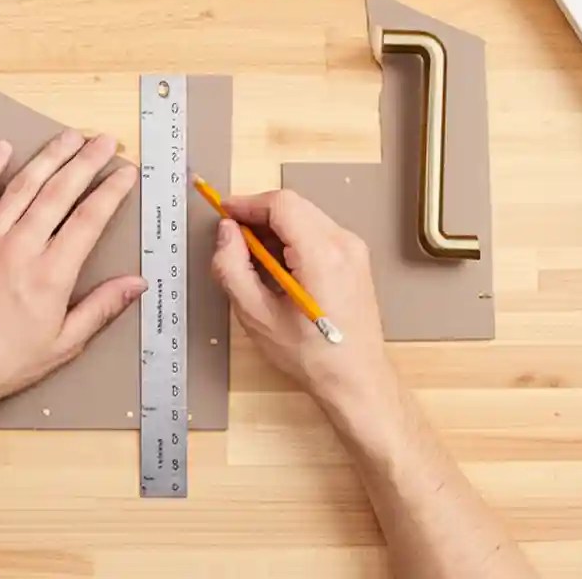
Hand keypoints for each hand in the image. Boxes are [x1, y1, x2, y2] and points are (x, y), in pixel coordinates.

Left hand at [0, 130, 143, 431]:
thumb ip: (101, 308)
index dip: (111, 191)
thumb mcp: (64, 343)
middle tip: (104, 141)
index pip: (89, 220)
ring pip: (23, 187)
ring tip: (69, 137)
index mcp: (51, 274)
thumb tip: (137, 283)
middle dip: (86, 161)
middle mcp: (20, 248)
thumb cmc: (3, 362)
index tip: (126, 172)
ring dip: (49, 157)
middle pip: (60, 192)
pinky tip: (2, 149)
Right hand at [210, 190, 394, 406]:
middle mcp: (344, 244)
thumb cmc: (311, 355)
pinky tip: (279, 267)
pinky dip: (293, 238)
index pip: (282, 204)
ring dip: (276, 228)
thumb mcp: (257, 315)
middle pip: (294, 206)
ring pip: (306, 216)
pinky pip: (319, 232)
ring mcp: (354, 250)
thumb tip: (227, 233)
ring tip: (254, 259)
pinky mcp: (356, 259)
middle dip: (259, 215)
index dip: (248, 203)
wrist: (356, 378)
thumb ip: (232, 267)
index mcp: (322, 255)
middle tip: (234, 239)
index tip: (225, 214)